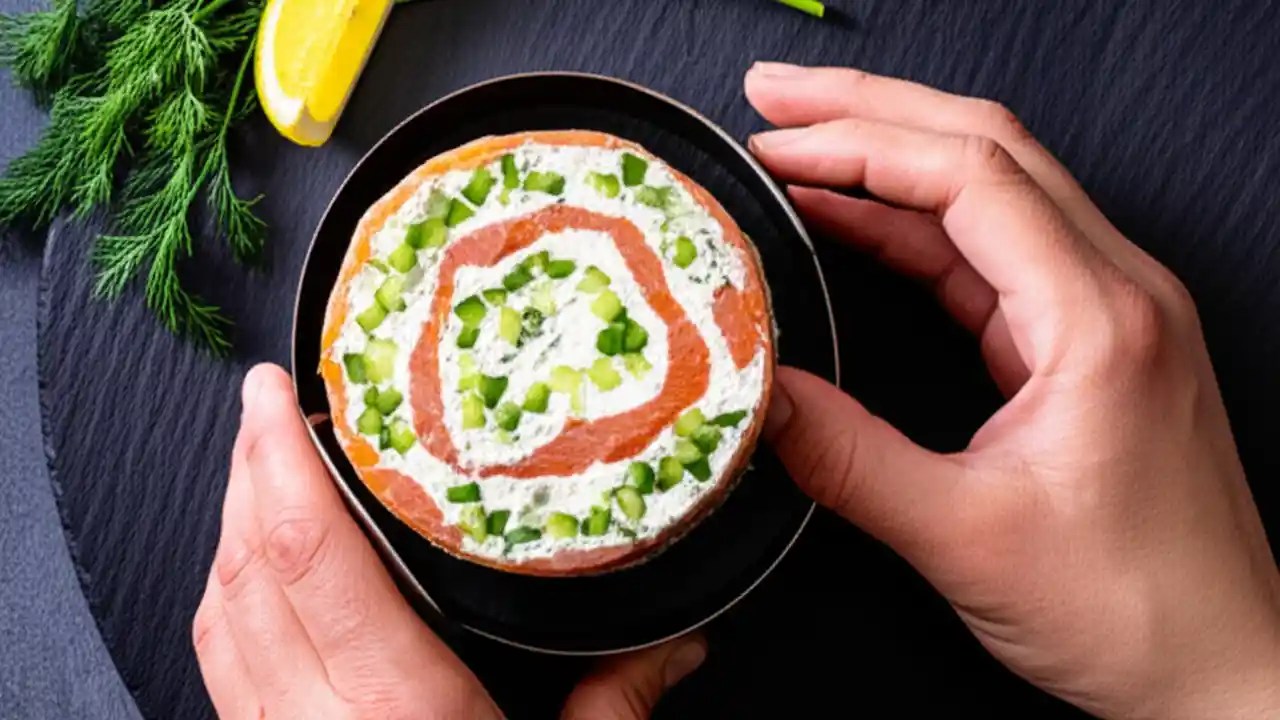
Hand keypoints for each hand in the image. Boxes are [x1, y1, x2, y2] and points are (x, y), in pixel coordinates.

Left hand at [193, 364, 704, 718]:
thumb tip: (680, 642)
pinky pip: (219, 664)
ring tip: (258, 464)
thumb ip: (619, 704)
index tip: (276, 397)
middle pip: (247, 569)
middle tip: (267, 402)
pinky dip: (230, 596)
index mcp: (396, 717)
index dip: (280, 463)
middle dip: (246, 470)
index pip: (310, 559)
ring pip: (217, 612)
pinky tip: (254, 570)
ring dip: (231, 526)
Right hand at [744, 62, 1279, 719]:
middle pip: (986, 148)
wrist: (1221, 667)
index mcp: (1098, 319)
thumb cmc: (1130, 610)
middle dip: (870, 110)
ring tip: (795, 143)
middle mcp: (1114, 291)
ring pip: (989, 190)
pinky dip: (911, 229)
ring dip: (888, 158)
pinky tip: (851, 224)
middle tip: (772, 95)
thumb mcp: (965, 538)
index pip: (969, 178)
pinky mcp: (1084, 343)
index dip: (859, 146)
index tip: (774, 144)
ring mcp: (1104, 312)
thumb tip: (757, 395)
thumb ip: (849, 460)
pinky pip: (990, 254)